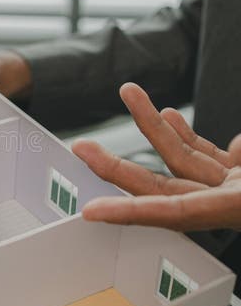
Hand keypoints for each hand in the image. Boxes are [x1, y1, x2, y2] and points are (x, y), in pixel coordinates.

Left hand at [72, 82, 240, 230]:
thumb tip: (238, 147)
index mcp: (234, 209)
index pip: (174, 212)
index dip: (131, 212)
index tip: (91, 211)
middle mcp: (226, 204)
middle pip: (159, 188)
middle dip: (117, 168)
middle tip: (81, 148)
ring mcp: (231, 188)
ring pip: (179, 158)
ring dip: (153, 125)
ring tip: (128, 93)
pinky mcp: (238, 175)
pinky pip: (203, 154)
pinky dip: (183, 134)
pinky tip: (165, 114)